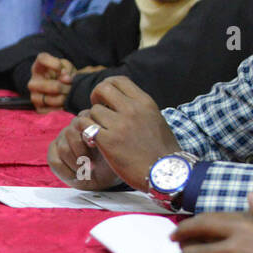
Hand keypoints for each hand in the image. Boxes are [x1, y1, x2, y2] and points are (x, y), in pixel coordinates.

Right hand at [27, 52, 75, 112]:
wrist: (66, 90)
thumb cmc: (67, 76)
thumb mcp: (68, 68)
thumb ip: (67, 69)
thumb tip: (65, 77)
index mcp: (39, 67)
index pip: (41, 59)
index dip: (53, 63)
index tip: (62, 69)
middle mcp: (33, 81)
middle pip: (45, 85)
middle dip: (62, 87)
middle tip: (71, 87)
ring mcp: (34, 95)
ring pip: (47, 99)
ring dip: (63, 98)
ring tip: (71, 95)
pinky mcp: (38, 108)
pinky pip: (48, 111)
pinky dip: (60, 108)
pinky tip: (66, 104)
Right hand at [47, 110, 119, 190]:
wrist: (106, 177)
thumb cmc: (113, 162)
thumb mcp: (113, 151)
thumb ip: (103, 140)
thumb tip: (92, 140)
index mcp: (91, 121)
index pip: (82, 121)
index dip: (87, 136)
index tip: (95, 147)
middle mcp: (75, 126)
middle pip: (71, 133)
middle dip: (82, 153)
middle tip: (93, 165)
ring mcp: (63, 138)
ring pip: (63, 148)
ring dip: (76, 164)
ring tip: (87, 171)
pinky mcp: (53, 151)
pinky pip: (54, 160)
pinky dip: (66, 172)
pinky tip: (77, 176)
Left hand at [86, 76, 180, 190]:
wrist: (166, 172)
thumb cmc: (162, 150)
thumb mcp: (155, 119)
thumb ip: (139, 109)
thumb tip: (120, 103)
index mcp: (145, 102)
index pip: (118, 80)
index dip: (106, 87)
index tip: (106, 100)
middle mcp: (132, 109)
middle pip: (102, 89)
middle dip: (95, 98)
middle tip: (98, 113)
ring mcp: (120, 124)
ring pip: (92, 111)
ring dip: (93, 122)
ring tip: (100, 134)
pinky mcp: (108, 141)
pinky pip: (86, 127)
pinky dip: (87, 134)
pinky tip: (94, 143)